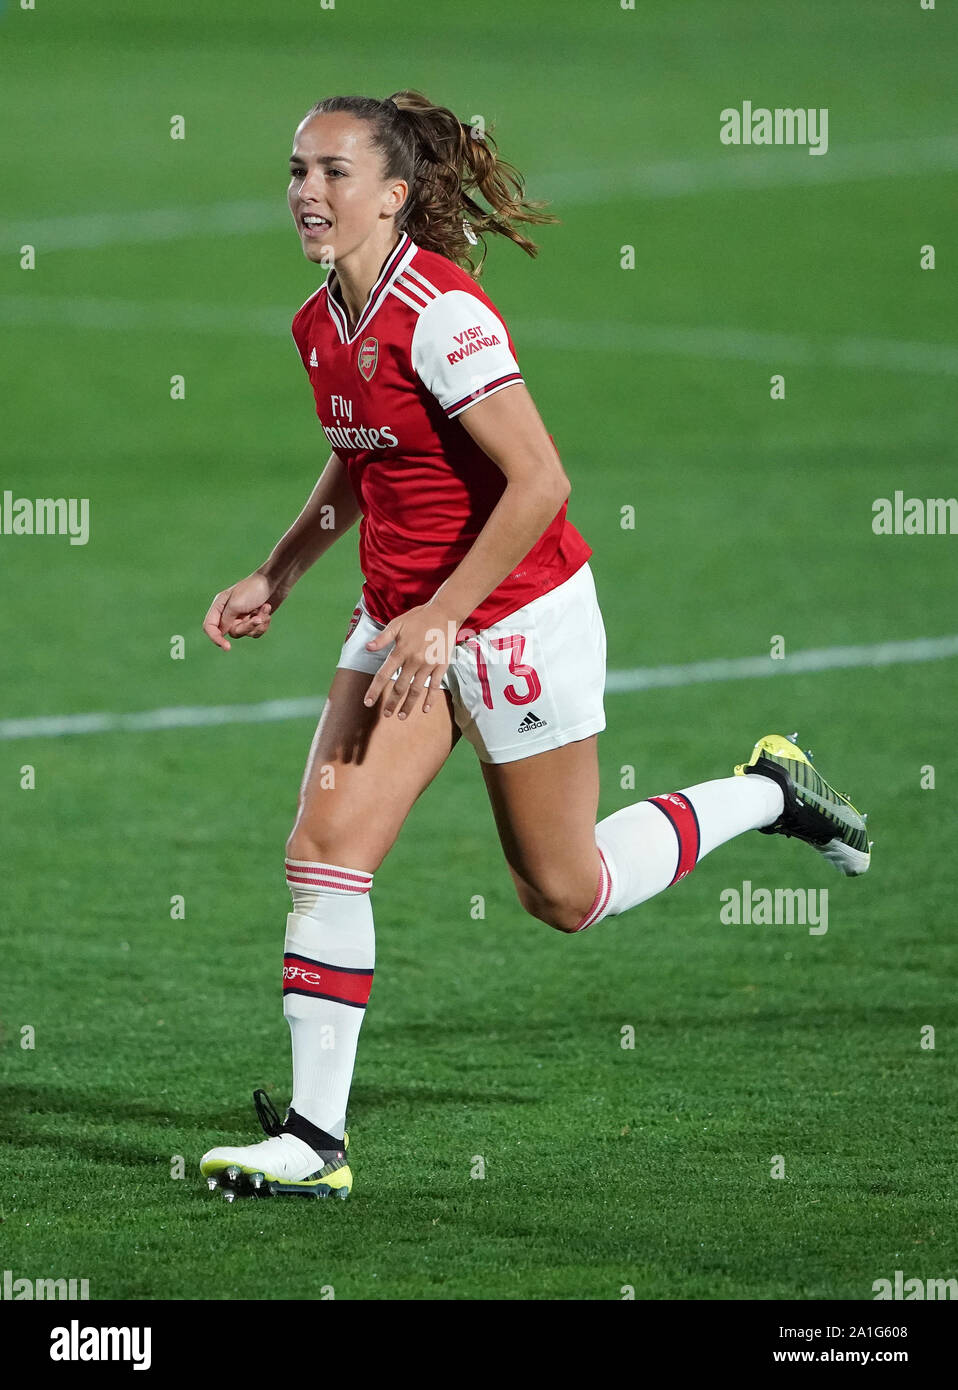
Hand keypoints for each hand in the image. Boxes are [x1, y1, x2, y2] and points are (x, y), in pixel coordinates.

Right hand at [202, 572, 287, 650]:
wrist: (275, 580)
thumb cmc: (253, 589)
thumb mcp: (236, 605)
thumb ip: (226, 621)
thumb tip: (221, 633)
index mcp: (219, 605)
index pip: (209, 626)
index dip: (216, 638)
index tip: (227, 647)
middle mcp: (228, 612)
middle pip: (232, 632)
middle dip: (247, 627)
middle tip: (257, 618)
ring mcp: (242, 616)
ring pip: (246, 633)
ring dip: (258, 623)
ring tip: (265, 608)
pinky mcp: (255, 619)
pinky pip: (256, 631)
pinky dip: (264, 623)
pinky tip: (267, 609)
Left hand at [363, 603, 457, 718]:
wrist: (445, 613)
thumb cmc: (419, 618)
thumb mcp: (397, 624)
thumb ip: (382, 638)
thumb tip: (367, 647)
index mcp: (401, 651)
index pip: (384, 675)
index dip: (374, 690)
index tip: (367, 702)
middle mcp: (414, 661)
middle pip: (400, 687)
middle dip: (392, 703)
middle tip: (386, 715)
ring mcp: (429, 665)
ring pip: (416, 690)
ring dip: (408, 705)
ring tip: (401, 716)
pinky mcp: (442, 666)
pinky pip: (435, 685)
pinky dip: (430, 698)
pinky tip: (425, 709)